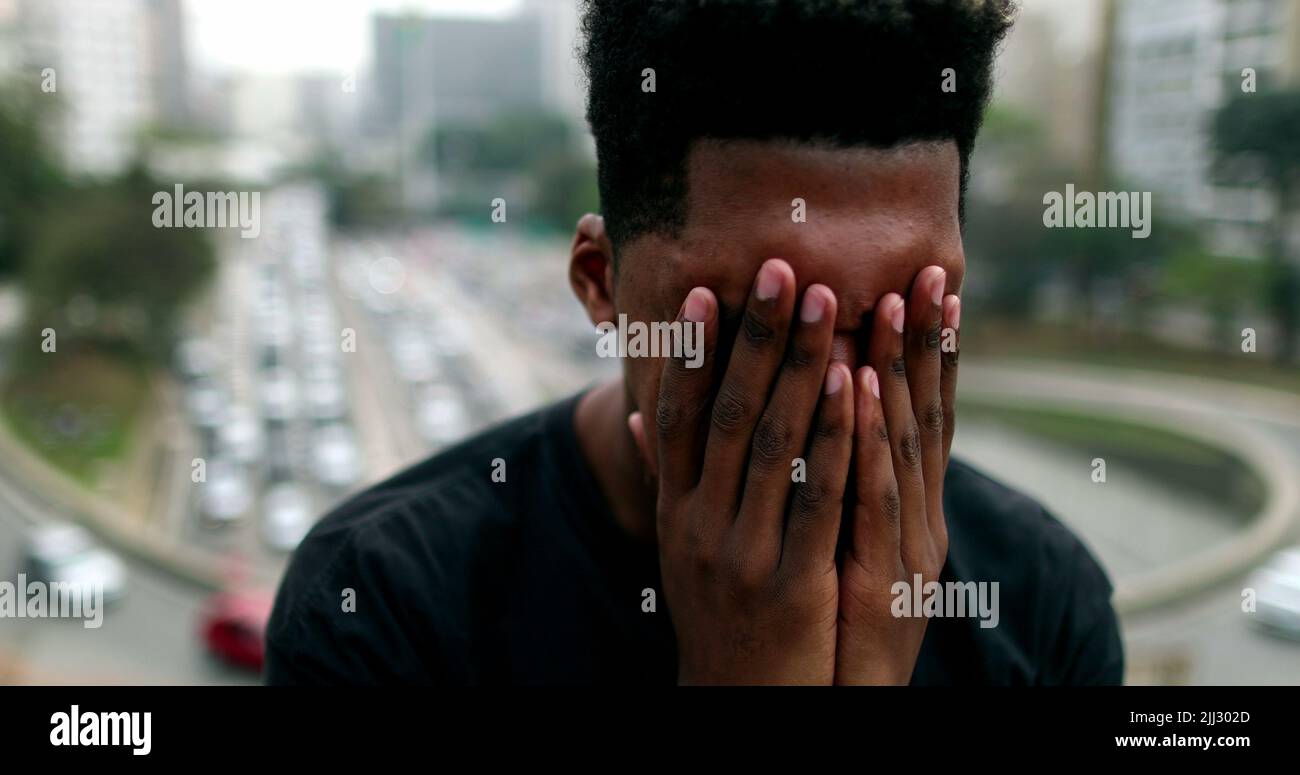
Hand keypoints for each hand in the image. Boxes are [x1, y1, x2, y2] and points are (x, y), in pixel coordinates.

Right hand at [629, 258, 853, 684]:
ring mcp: (742, 554)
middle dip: (756, 337)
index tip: (703, 287)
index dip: (689, 352)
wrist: (743, 705)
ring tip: (823, 301)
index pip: (679, 418)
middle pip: (728, 416)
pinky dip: (834, 437)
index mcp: (675, 512)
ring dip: (800, 366)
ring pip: (771, 446)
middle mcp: (699, 526)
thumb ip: (666, 478)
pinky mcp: (791, 583)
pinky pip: (815, 498)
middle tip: (780, 265)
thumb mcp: (679, 546)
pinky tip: (856, 385)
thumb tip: (638, 414)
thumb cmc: (719, 612)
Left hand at [835, 265, 959, 684]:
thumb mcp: (838, 541)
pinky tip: (855, 386)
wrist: (835, 700)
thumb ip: (830, 481)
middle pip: (923, 416)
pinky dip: (863, 437)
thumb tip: (809, 423)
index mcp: (908, 507)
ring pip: (900, 442)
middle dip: (924, 341)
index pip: (922, 412)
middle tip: (928, 268)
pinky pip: (868, 494)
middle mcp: (917, 518)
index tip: (931, 282)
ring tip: (888, 300)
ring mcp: (902, 545)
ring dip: (896, 368)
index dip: (931, 349)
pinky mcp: (876, 573)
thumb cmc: (832, 617)